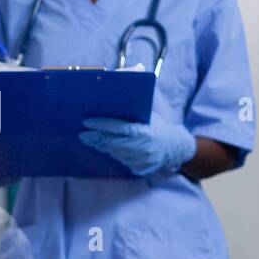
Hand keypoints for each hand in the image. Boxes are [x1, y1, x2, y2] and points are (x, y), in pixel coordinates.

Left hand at [79, 113, 195, 175]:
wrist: (176, 147)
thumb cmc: (159, 126)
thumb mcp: (150, 114)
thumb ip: (134, 107)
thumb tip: (116, 89)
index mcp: (145, 132)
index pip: (119, 128)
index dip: (101, 125)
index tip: (86, 122)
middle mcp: (143, 148)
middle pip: (112, 143)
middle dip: (95, 138)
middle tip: (81, 134)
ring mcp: (141, 161)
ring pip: (114, 153)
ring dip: (101, 146)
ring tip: (89, 139)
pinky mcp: (139, 169)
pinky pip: (121, 161)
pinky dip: (111, 153)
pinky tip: (103, 147)